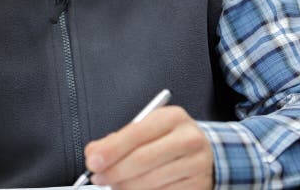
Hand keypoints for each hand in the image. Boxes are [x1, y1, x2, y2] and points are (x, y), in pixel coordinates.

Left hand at [84, 106, 213, 189]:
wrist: (206, 152)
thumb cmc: (169, 138)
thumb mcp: (149, 127)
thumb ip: (119, 138)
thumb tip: (94, 153)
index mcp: (173, 117)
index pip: (137, 133)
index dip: (112, 149)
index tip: (93, 160)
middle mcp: (189, 139)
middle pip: (143, 159)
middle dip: (114, 171)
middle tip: (98, 177)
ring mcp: (196, 164)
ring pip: (151, 181)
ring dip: (125, 186)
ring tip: (113, 184)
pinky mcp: (198, 186)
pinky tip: (132, 189)